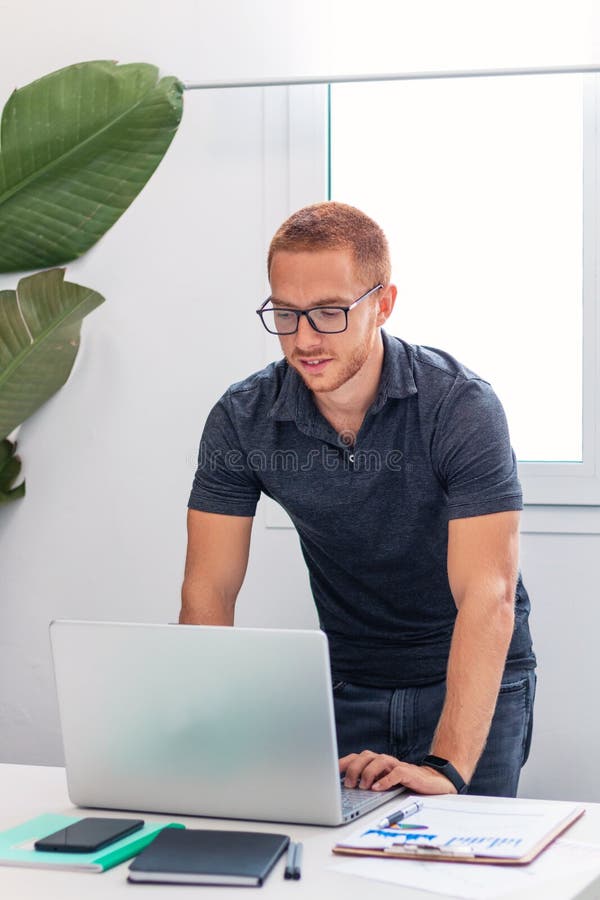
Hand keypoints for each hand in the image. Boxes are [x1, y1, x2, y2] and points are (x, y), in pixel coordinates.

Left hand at [339, 750, 457, 794]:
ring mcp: (396, 765)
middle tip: (348, 784)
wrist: (430, 782)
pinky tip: (378, 788)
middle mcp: (384, 760)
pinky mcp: (408, 773)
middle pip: (365, 756)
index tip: (329, 771)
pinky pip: (396, 774)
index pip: (355, 757)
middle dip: (354, 769)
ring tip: (363, 786)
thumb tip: (344, 791)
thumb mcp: (381, 783)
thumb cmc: (402, 783)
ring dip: (368, 773)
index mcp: (375, 761)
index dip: (342, 763)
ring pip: (379, 761)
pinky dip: (385, 781)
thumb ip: (366, 782)